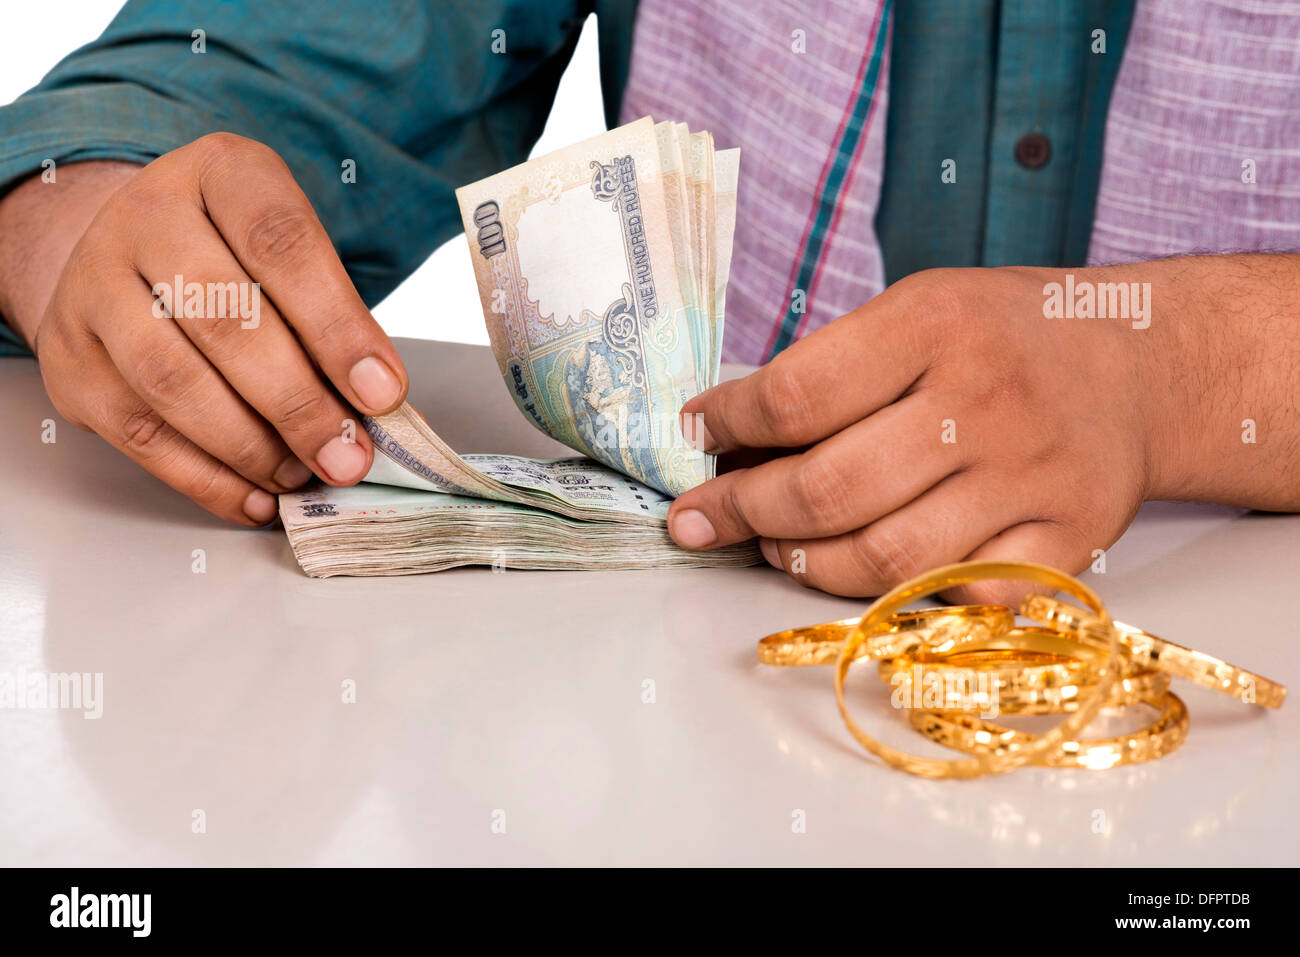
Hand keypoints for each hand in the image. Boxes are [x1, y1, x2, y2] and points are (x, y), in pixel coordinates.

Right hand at [1, 135, 407, 524]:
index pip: (281, 243)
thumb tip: (377, 411)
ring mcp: (92, 288)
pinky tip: (256, 495)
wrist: (128, 255)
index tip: (384, 393)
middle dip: (300, 403)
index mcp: (218, 174)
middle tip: (349, 454)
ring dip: (253, 445)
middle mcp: (143, 217)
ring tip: (305, 474)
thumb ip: (334, 322)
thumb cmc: (237, 259)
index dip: (338, 327)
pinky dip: (208, 477)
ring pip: (174, 381)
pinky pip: (141, 435)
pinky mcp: (70, 362)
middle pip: (226, 319)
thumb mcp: (292, 256)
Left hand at [669, 265, 1174, 603]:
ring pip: (884, 559)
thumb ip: (833, 369)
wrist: (1135, 365)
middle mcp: (985, 403)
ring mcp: (1031, 479)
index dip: (727, 424)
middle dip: (743, 511)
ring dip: (804, 563)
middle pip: (829, 488)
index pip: (796, 394)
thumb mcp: (918, 309)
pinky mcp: (1068, 538)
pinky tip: (867, 573)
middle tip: (703, 517)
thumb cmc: (1002, 336)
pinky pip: (961, 599)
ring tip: (772, 545)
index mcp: (935, 326)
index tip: (697, 436)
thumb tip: (730, 442)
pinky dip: (901, 598)